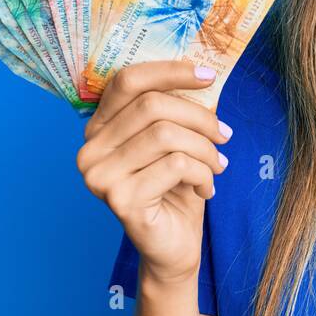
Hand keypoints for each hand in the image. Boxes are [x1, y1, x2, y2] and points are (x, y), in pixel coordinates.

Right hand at [76, 61, 230, 285]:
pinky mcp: (120, 200)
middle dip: (200, 118)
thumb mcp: (178, 140)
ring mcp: (100, 176)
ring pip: (167, 135)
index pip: (128, 81)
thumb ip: (178, 108)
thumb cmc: (176, 188)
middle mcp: (90, 149)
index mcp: (99, 127)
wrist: (173, 245)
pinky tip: (206, 189)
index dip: (170, 71)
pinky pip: (176, 166)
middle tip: (225, 136)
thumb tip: (204, 71)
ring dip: (205, 149)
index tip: (209, 76)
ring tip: (218, 165)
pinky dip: (203, 173)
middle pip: (152, 106)